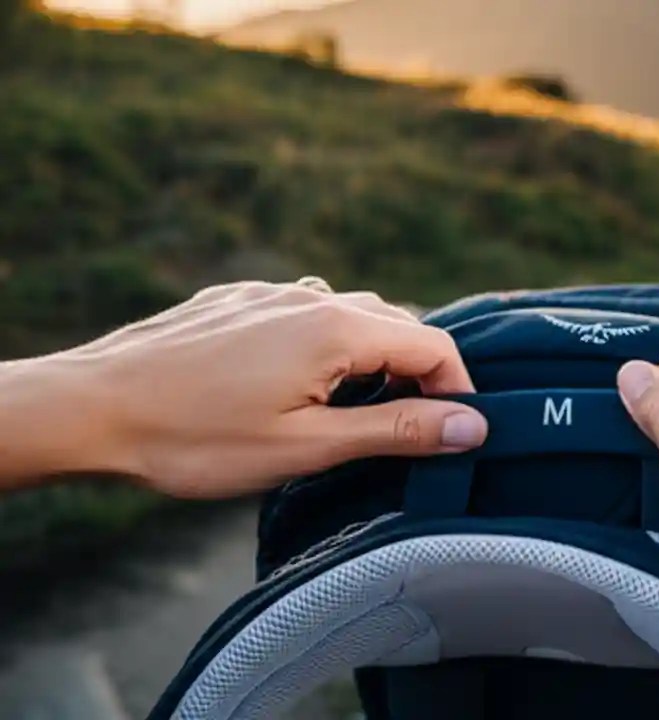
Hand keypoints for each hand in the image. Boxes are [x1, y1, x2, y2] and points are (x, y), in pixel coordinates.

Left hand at [33, 281, 487, 497]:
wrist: (90, 408)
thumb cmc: (196, 438)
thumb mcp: (306, 448)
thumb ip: (395, 431)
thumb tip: (473, 424)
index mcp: (336, 328)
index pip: (433, 346)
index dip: (459, 389)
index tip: (457, 434)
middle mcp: (311, 297)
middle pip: (398, 325)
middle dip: (421, 374)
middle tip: (413, 432)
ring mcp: (270, 294)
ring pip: (352, 314)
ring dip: (375, 357)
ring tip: (359, 412)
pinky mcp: (237, 302)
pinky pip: (306, 310)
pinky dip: (328, 343)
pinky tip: (301, 382)